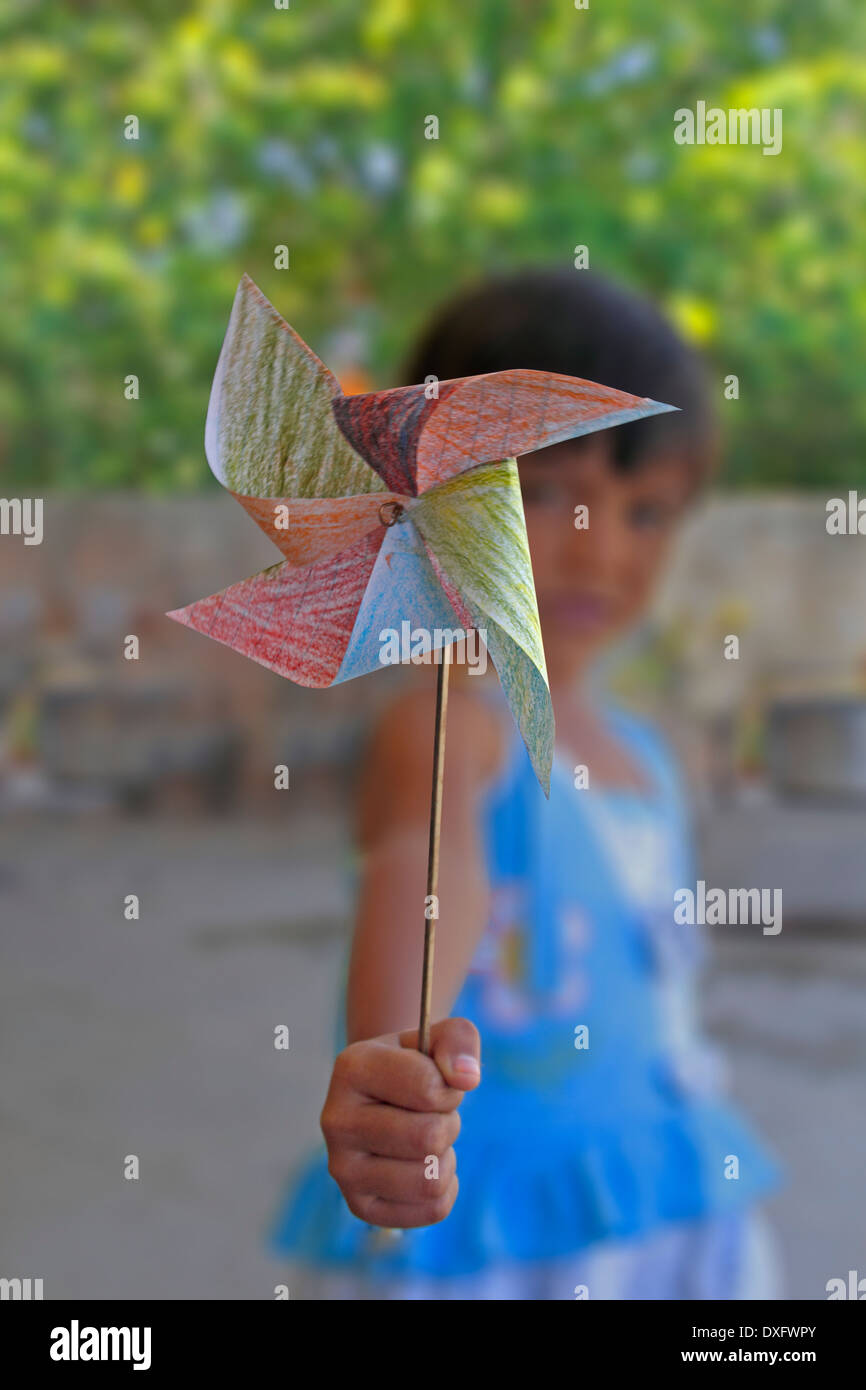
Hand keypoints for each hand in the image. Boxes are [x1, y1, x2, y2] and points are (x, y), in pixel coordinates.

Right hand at [320, 1017, 480, 1228]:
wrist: (385, 1097)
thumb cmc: (417, 1064)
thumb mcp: (439, 1037)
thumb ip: (460, 1041)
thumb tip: (466, 1079)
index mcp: (351, 1068)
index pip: (428, 1088)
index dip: (448, 1087)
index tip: (436, 1082)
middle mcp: (336, 1120)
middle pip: (429, 1138)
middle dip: (447, 1124)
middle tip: (431, 1114)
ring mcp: (343, 1168)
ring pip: (430, 1180)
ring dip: (445, 1157)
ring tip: (426, 1140)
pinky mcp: (359, 1205)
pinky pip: (432, 1209)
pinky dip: (445, 1187)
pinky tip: (422, 1166)